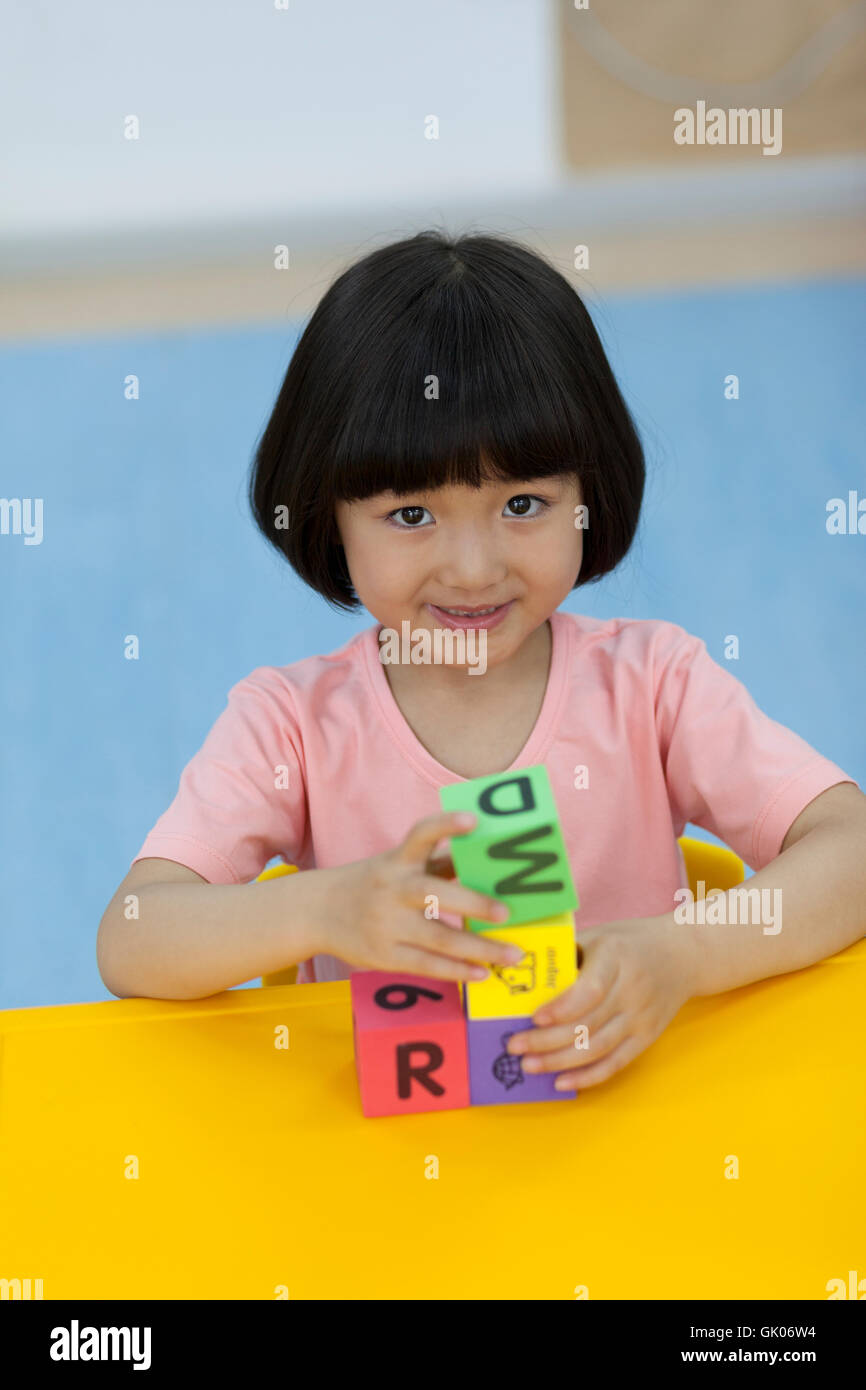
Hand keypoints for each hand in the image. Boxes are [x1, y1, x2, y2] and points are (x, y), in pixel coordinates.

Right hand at [318, 812, 524, 981]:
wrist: (316, 912)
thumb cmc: (374, 884)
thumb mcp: (399, 865)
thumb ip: (439, 862)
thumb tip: (489, 860)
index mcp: (398, 860)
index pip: (421, 835)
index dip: (446, 825)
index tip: (473, 821)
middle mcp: (393, 889)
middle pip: (435, 893)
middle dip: (474, 903)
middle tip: (507, 912)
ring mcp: (387, 924)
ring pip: (439, 938)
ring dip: (479, 948)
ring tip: (512, 954)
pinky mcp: (384, 956)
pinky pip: (427, 965)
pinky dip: (457, 971)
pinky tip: (482, 973)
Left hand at [504, 913, 695, 1089]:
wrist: (684, 955)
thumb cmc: (630, 942)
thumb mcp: (599, 935)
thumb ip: (567, 954)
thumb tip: (523, 976)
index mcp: (616, 958)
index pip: (591, 990)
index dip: (562, 1007)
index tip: (534, 1017)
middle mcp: (631, 990)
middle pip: (588, 1024)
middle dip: (547, 1040)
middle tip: (514, 1046)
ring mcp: (641, 1017)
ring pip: (598, 1048)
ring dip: (560, 1062)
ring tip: (529, 1065)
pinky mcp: (647, 1037)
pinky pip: (616, 1063)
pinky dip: (588, 1077)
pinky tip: (561, 1082)